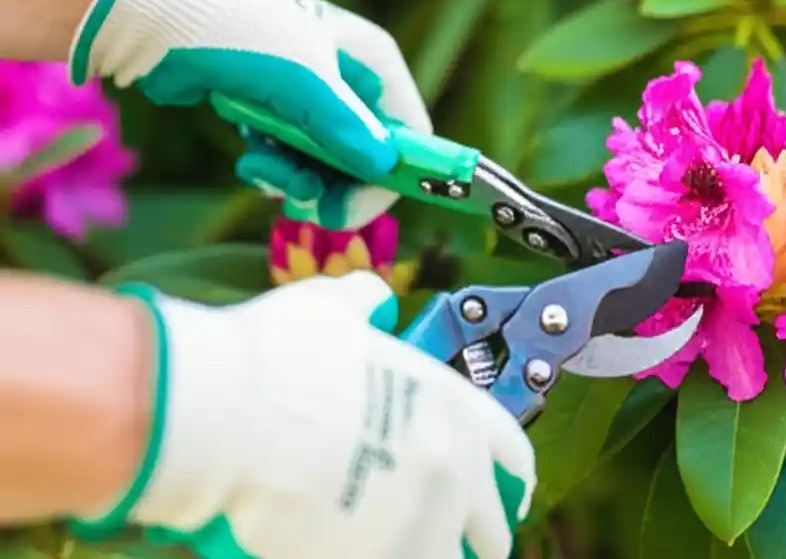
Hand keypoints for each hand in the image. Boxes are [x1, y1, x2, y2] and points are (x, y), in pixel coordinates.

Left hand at [70, 0, 431, 229]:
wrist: (158, 18)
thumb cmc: (240, 34)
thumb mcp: (303, 81)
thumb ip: (347, 127)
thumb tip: (385, 168)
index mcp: (373, 61)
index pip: (409, 132)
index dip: (394, 175)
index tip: (355, 208)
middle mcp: (351, 80)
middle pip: (368, 157)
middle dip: (334, 185)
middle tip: (300, 207)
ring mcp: (313, 97)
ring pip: (328, 165)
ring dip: (296, 177)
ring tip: (259, 167)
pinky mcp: (277, 113)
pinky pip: (294, 159)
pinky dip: (274, 167)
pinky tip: (248, 156)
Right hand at [71, 273, 535, 558]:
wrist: (225, 413)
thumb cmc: (279, 355)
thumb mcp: (331, 308)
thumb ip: (363, 304)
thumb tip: (371, 299)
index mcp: (454, 409)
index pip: (513, 456)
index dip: (511, 482)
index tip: (507, 498)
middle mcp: (452, 472)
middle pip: (493, 530)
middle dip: (478, 541)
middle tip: (453, 544)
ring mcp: (418, 527)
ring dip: (433, 558)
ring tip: (404, 552)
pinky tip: (352, 558)